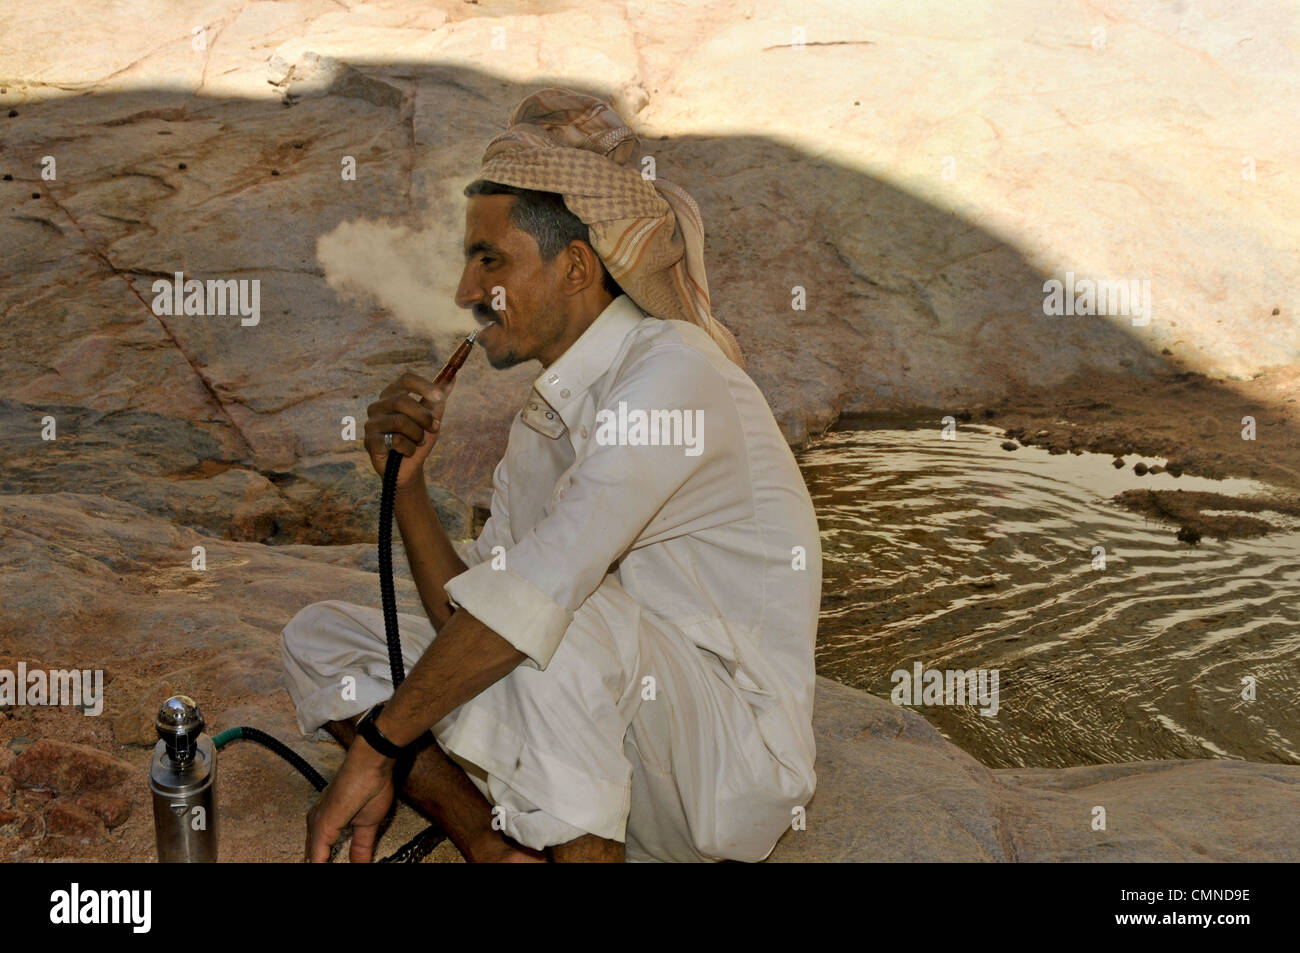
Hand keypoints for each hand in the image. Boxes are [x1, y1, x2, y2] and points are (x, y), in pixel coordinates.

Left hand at [305, 737, 395, 862]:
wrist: (370, 766)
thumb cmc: (371, 785)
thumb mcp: (368, 824)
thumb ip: (362, 846)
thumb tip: (363, 864)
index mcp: (325, 820)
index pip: (318, 851)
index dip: (325, 862)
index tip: (338, 865)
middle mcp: (316, 822)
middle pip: (311, 855)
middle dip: (321, 863)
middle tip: (334, 867)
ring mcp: (316, 825)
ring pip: (312, 857)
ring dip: (320, 864)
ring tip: (328, 869)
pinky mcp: (322, 828)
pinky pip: (317, 857)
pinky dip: (321, 865)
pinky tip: (322, 868)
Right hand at [364, 370, 456, 489]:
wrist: (408, 468)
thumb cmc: (418, 439)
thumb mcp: (432, 417)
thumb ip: (440, 397)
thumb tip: (454, 376)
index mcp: (392, 395)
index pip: (405, 380)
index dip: (423, 386)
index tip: (440, 397)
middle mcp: (378, 406)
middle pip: (402, 401)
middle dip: (424, 417)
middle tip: (435, 428)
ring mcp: (371, 423)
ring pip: (400, 422)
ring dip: (418, 435)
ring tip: (418, 442)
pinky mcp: (370, 441)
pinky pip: (395, 441)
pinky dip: (409, 449)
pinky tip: (405, 452)